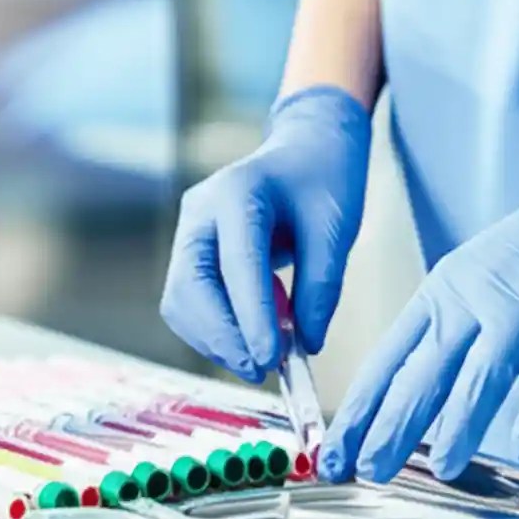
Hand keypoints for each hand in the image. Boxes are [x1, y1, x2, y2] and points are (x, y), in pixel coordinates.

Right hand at [161, 86, 370, 381]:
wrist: (305, 148)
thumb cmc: (325, 180)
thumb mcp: (337, 228)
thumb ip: (321, 287)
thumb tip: (305, 346)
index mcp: (238, 191)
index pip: (237, 263)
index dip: (251, 317)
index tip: (272, 360)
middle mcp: (200, 211)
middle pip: (191, 287)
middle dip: (223, 337)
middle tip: (264, 369)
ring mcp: (188, 232)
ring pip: (181, 302)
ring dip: (217, 340)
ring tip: (265, 357)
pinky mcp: (190, 254)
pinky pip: (189, 304)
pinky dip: (215, 332)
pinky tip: (252, 338)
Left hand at [319, 106, 518, 482]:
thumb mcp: (486, 284)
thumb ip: (461, 338)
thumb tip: (430, 404)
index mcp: (444, 291)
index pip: (390, 358)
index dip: (361, 408)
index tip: (337, 449)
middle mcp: (476, 295)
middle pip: (425, 370)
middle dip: (391, 426)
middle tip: (368, 469)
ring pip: (483, 372)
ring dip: (460, 425)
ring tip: (441, 468)